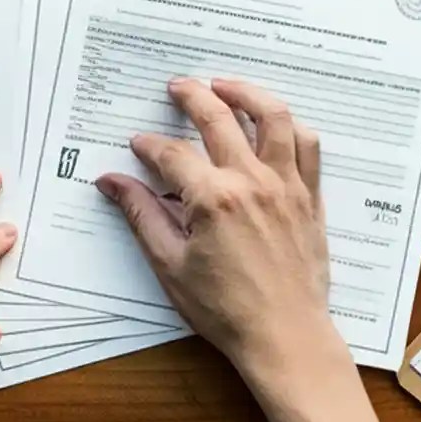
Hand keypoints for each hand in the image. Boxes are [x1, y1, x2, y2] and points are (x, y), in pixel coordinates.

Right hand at [97, 79, 393, 421]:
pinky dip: (291, 125)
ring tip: (225, 85)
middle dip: (191, 96)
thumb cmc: (225, 310)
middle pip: (218, 117)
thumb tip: (111, 182)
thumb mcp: (170, 265)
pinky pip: (308, 145)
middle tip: (176, 86)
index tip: (137, 144)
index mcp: (212, 199)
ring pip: (273, 116)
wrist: (285, 336)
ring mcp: (286, 185)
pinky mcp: (310, 196)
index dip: (149, 145)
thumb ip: (141, 215)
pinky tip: (273, 122)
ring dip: (246, 92)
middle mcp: (252, 181)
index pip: (171, 154)